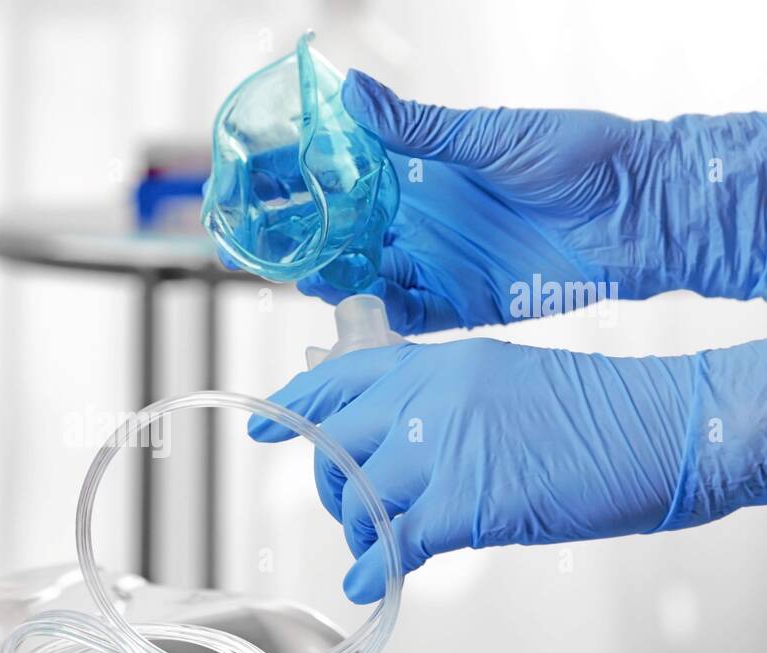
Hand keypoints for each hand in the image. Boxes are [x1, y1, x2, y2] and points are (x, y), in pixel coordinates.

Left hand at [248, 337, 766, 602]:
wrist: (662, 427)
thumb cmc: (592, 411)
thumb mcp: (496, 381)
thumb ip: (433, 404)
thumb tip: (386, 448)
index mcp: (432, 363)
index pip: (337, 379)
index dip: (291, 406)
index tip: (260, 425)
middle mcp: (425, 398)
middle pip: (334, 447)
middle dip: (332, 488)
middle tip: (353, 513)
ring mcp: (443, 448)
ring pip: (358, 499)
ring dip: (360, 533)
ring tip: (382, 548)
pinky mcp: (468, 502)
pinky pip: (395, 542)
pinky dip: (376, 569)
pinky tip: (370, 583)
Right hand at [298, 71, 766, 332]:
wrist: (640, 210)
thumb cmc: (578, 155)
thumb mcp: (490, 137)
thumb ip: (419, 128)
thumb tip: (354, 92)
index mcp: (421, 173)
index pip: (345, 178)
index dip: (300, 183)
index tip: (255, 184)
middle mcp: (422, 221)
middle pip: (345, 236)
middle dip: (304, 243)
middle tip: (262, 247)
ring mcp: (439, 263)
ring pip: (369, 278)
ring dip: (338, 282)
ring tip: (311, 280)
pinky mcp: (463, 303)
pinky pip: (411, 316)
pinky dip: (385, 316)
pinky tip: (363, 310)